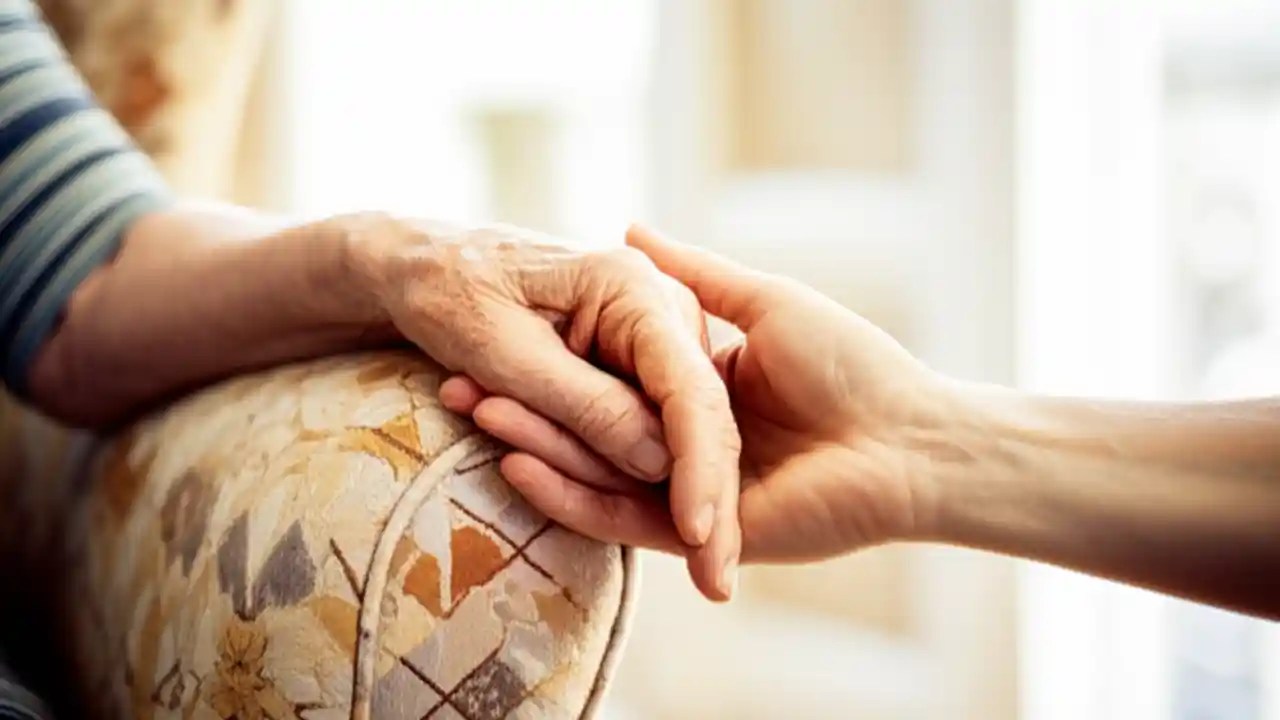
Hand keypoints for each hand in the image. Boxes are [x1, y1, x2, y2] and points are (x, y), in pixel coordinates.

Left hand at [344, 216, 741, 598]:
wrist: (420, 269)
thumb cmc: (449, 292)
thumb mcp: (505, 353)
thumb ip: (586, 407)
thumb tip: (661, 464)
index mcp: (635, 289)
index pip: (691, 390)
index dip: (702, 468)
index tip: (701, 536)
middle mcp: (659, 310)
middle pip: (693, 419)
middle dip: (685, 495)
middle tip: (709, 584)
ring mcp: (650, 340)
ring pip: (660, 432)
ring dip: (594, 468)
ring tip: (508, 446)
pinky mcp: (631, 367)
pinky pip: (631, 428)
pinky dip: (585, 456)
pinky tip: (520, 466)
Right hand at [445, 225, 950, 566]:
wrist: (906, 435)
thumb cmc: (849, 360)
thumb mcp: (760, 303)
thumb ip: (692, 275)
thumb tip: (629, 228)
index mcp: (703, 392)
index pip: (609, 382)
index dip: (552, 363)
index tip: (492, 342)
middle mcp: (688, 446)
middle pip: (591, 430)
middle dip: (526, 410)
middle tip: (458, 385)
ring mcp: (691, 494)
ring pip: (596, 474)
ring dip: (534, 446)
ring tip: (475, 412)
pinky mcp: (699, 536)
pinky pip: (622, 519)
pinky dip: (571, 495)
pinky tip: (519, 463)